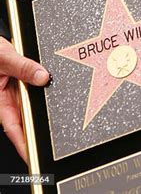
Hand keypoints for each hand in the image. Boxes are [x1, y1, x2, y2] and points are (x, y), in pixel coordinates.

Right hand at [0, 36, 48, 160]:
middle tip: (57, 137)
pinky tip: (57, 92)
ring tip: (61, 116)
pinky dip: (46, 92)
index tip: (35, 156)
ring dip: (44, 109)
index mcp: (1, 101)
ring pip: (34, 106)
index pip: (14, 129)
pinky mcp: (26, 84)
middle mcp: (10, 100)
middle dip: (40, 128)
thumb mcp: (5, 58)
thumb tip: (43, 76)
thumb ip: (23, 67)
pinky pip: (37, 90)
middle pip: (28, 119)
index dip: (24, 144)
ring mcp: (18, 94)